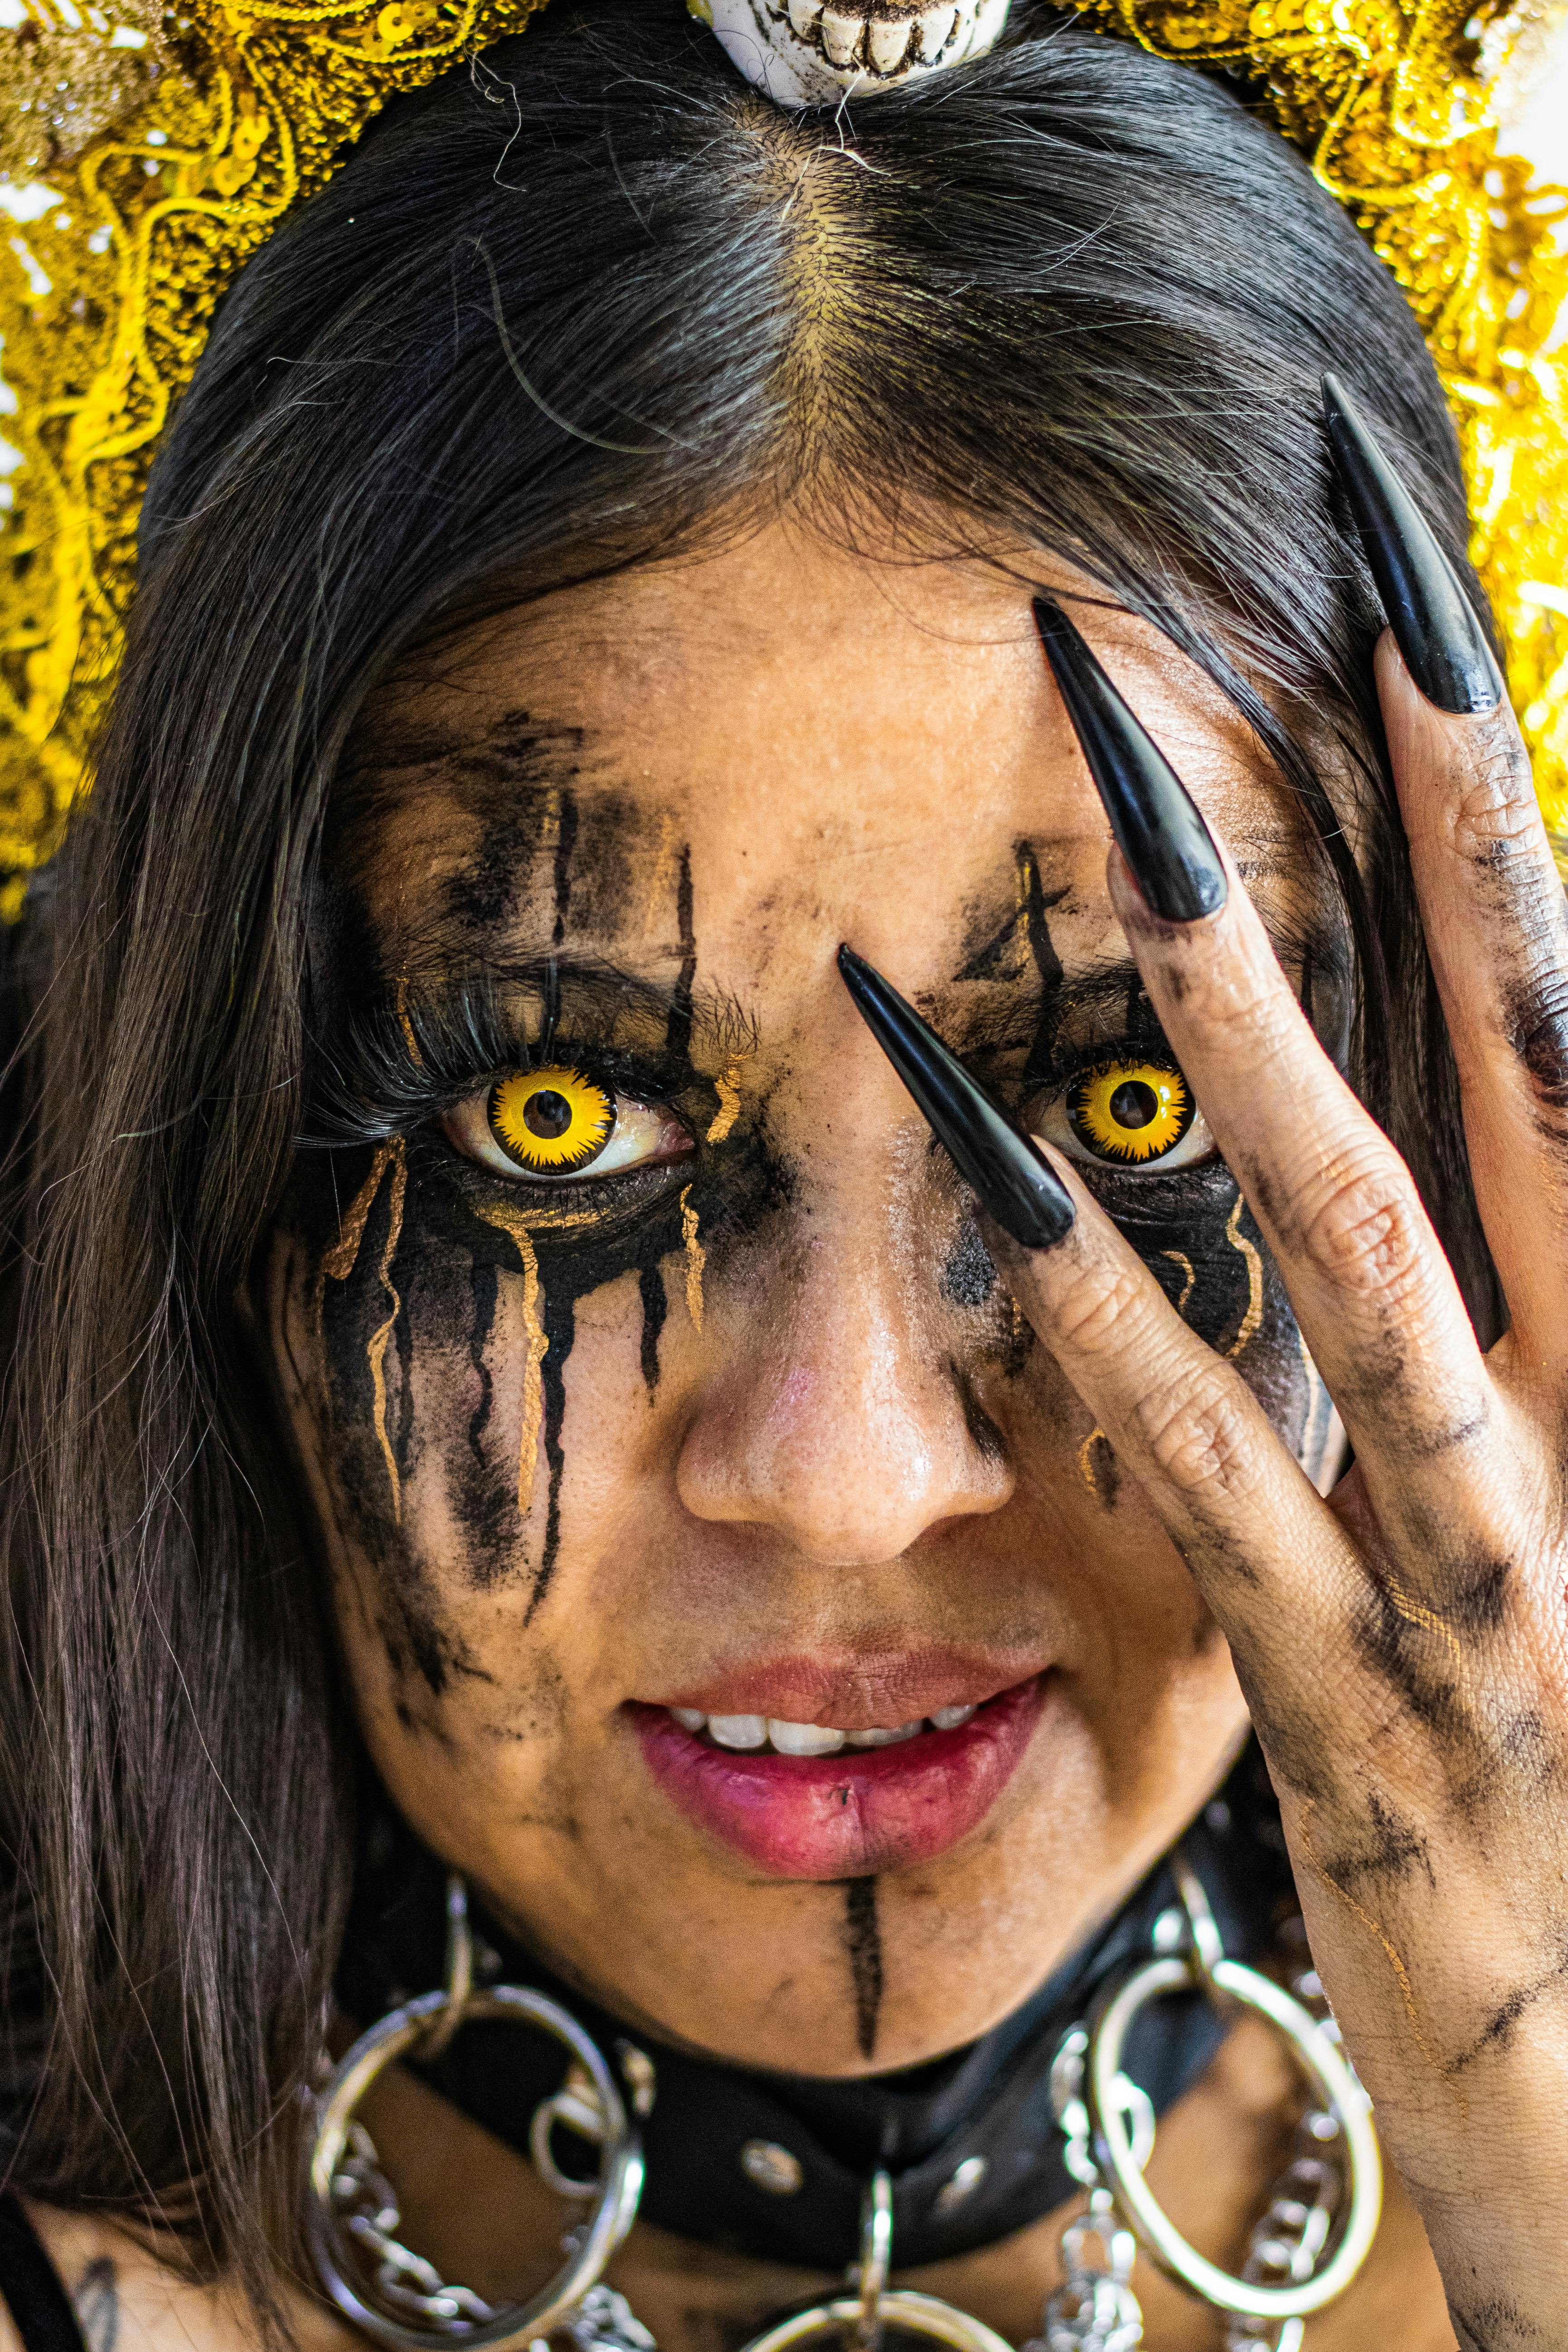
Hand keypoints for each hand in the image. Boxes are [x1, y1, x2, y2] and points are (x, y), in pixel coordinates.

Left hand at [841, 385, 1567, 2347]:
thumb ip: (1518, 1292)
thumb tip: (1393, 1101)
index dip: (1508, 829)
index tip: (1421, 631)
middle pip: (1523, 1077)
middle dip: (1430, 838)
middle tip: (1340, 603)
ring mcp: (1496, 1569)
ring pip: (1375, 1244)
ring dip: (1252, 1032)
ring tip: (1138, 834)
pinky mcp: (1362, 1717)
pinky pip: (1228, 1489)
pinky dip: (1121, 1332)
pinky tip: (1005, 1188)